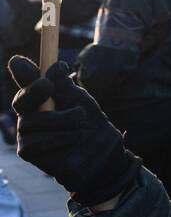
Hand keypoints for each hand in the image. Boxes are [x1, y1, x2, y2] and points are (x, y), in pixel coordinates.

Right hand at [8, 56, 139, 206]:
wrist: (103, 155)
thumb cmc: (91, 125)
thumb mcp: (82, 101)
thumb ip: (66, 86)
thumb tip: (53, 65)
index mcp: (41, 99)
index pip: (26, 82)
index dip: (23, 72)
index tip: (23, 61)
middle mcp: (29, 114)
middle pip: (21, 100)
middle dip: (34, 90)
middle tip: (49, 87)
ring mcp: (26, 133)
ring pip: (32, 121)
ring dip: (61, 119)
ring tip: (80, 123)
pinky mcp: (28, 151)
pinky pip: (35, 141)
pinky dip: (58, 138)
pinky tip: (72, 139)